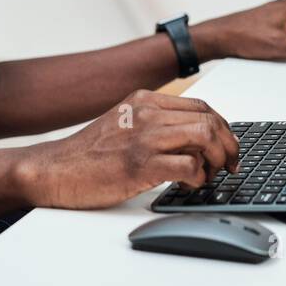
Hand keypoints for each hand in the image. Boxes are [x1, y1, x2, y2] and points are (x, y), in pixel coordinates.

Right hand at [16, 90, 240, 208]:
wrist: (55, 170)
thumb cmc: (89, 154)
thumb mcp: (125, 124)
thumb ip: (156, 124)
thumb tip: (196, 139)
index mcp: (145, 100)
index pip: (202, 106)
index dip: (222, 128)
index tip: (228, 147)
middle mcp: (147, 113)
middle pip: (209, 119)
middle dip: (229, 145)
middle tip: (230, 165)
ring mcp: (144, 137)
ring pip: (204, 137)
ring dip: (218, 160)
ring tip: (211, 175)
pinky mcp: (140, 164)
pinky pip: (189, 166)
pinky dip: (199, 178)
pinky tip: (189, 185)